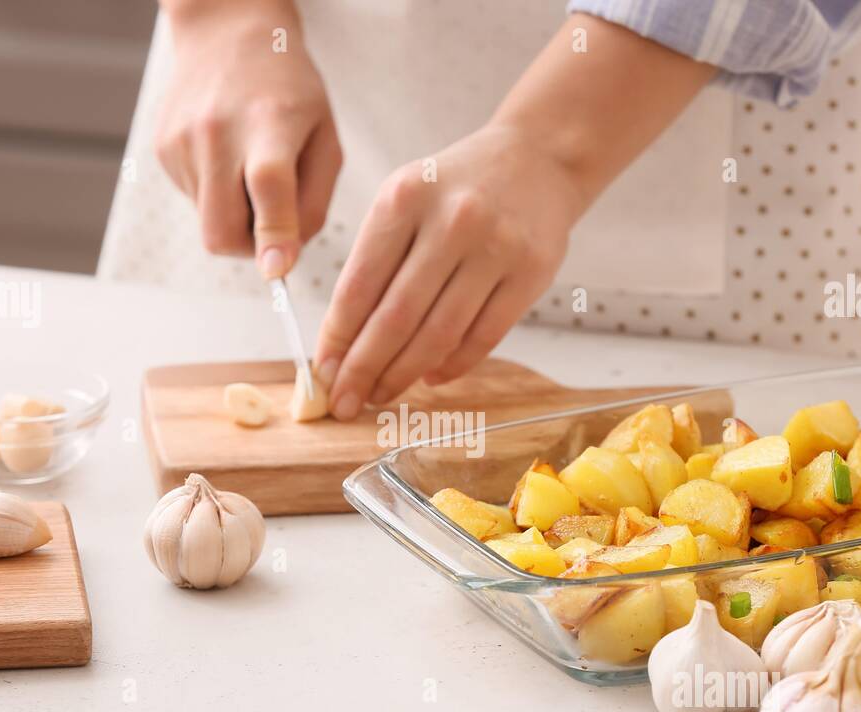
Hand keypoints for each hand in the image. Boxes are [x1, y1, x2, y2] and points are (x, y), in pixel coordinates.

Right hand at [155, 0, 341, 276]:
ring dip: (233, 214)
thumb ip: (314, 201)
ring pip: (207, 221)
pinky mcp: (162, 148)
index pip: (268, 185)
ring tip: (247, 166)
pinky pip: (194, 201)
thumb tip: (286, 258)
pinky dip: (216, 194)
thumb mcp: (325, 137)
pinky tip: (226, 156)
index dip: (274, 234)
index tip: (278, 271)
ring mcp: (182, 141)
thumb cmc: (288, 89)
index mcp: (268, 123)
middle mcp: (217, 131)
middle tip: (270, 227)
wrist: (226, 32)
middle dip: (247, 249)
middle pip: (220, 228)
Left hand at [315, 123, 583, 418]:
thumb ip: (374, 261)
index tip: (324, 372)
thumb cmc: (455, 188)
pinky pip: (483, 336)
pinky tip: (430, 377)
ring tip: (382, 394)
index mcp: (404, 198)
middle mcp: (451, 221)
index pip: (359, 285)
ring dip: (404, 374)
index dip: (338, 337)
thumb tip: (343, 343)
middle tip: (346, 402)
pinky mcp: (531, 273)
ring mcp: (496, 248)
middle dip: (364, 368)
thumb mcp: (404, 200)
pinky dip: (452, 365)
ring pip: (439, 333)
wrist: (536, 160)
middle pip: (396, 316)